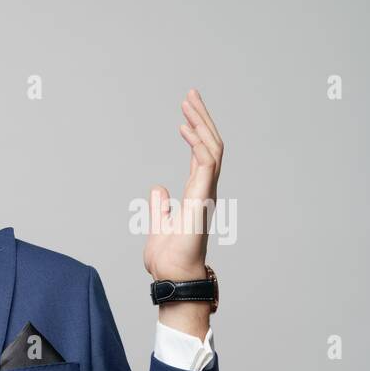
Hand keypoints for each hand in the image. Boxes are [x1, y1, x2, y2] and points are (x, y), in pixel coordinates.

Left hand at [144, 88, 222, 281]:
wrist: (172, 275)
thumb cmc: (168, 258)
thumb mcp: (159, 225)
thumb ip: (160, 206)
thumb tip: (158, 189)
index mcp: (196, 193)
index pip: (200, 155)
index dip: (195, 133)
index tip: (184, 115)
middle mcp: (204, 190)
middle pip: (209, 145)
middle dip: (201, 118)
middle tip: (191, 95)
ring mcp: (205, 193)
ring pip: (211, 149)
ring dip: (201, 123)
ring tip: (189, 102)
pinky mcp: (202, 199)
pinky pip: (205, 164)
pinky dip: (198, 144)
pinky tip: (187, 128)